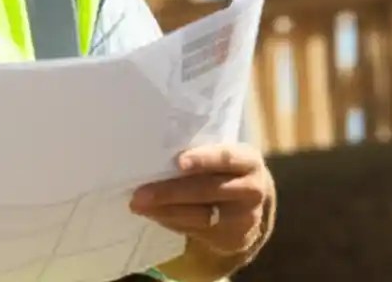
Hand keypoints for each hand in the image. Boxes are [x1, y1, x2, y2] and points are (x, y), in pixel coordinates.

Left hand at [128, 142, 272, 256]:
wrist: (251, 204)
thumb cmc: (224, 169)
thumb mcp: (222, 156)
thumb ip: (200, 153)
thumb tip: (152, 153)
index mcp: (248, 161)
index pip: (226, 158)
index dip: (203, 160)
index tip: (178, 162)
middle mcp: (252, 189)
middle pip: (207, 190)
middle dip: (170, 192)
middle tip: (139, 194)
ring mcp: (245, 218)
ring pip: (200, 215)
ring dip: (165, 211)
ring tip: (138, 205)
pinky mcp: (234, 239)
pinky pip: (196, 230)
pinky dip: (171, 222)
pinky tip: (154, 214)